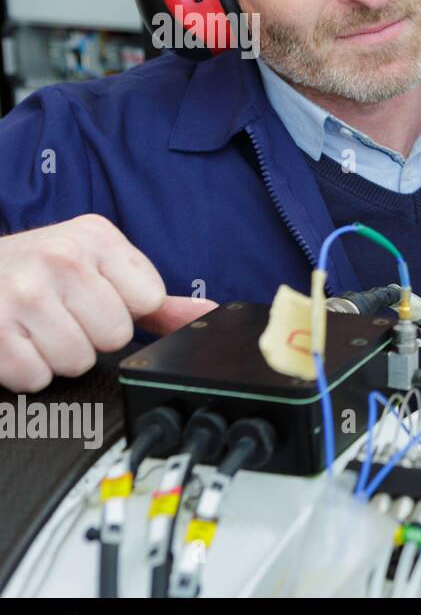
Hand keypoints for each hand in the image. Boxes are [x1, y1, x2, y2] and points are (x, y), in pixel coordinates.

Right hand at [0, 214, 217, 392]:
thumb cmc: (38, 271)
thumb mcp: (99, 267)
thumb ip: (154, 298)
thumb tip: (208, 314)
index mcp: (97, 238)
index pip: (148, 300)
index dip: (124, 311)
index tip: (95, 299)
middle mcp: (61, 258)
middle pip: (115, 335)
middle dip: (91, 337)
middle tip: (63, 317)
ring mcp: (24, 292)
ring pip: (78, 360)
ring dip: (58, 356)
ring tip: (39, 329)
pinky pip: (35, 376)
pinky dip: (27, 371)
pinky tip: (18, 343)